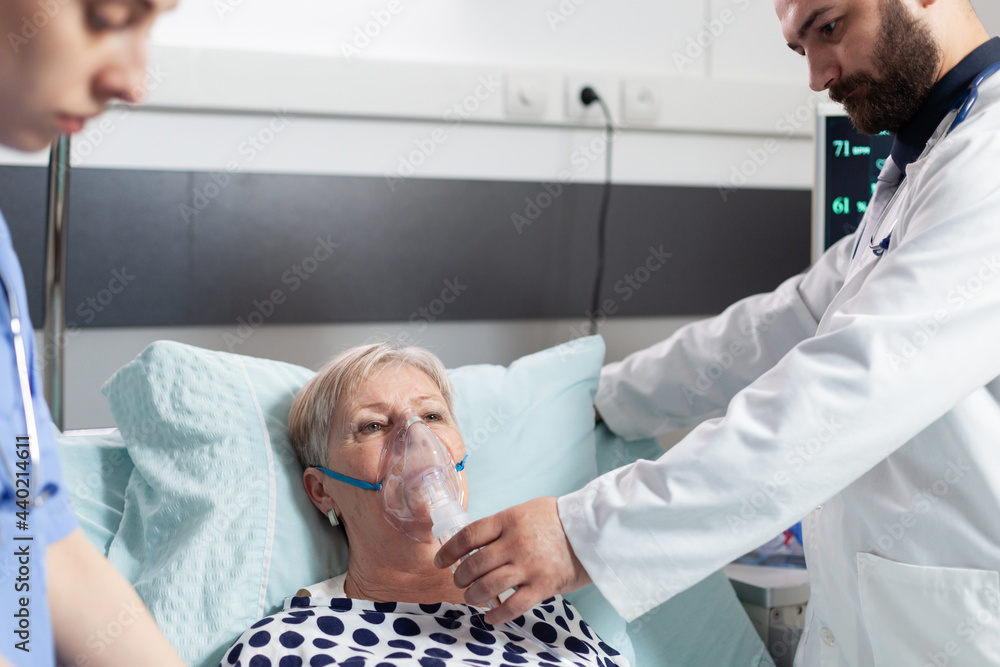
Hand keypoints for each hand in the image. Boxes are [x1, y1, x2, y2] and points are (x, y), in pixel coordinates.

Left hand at [434, 497, 591, 624]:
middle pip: (474, 564)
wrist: (594, 531)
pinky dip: (496, 615)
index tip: (440, 560)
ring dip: (473, 596)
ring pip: (488, 587)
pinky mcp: (542, 586)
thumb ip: (502, 526)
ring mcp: (528, 566)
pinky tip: (489, 617)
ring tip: (471, 597)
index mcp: (508, 520)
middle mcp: (515, 542)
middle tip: (458, 581)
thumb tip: (477, 543)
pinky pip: (512, 606)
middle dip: (460, 577)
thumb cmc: (559, 519)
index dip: (449, 551)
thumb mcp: (525, 510)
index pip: (468, 536)